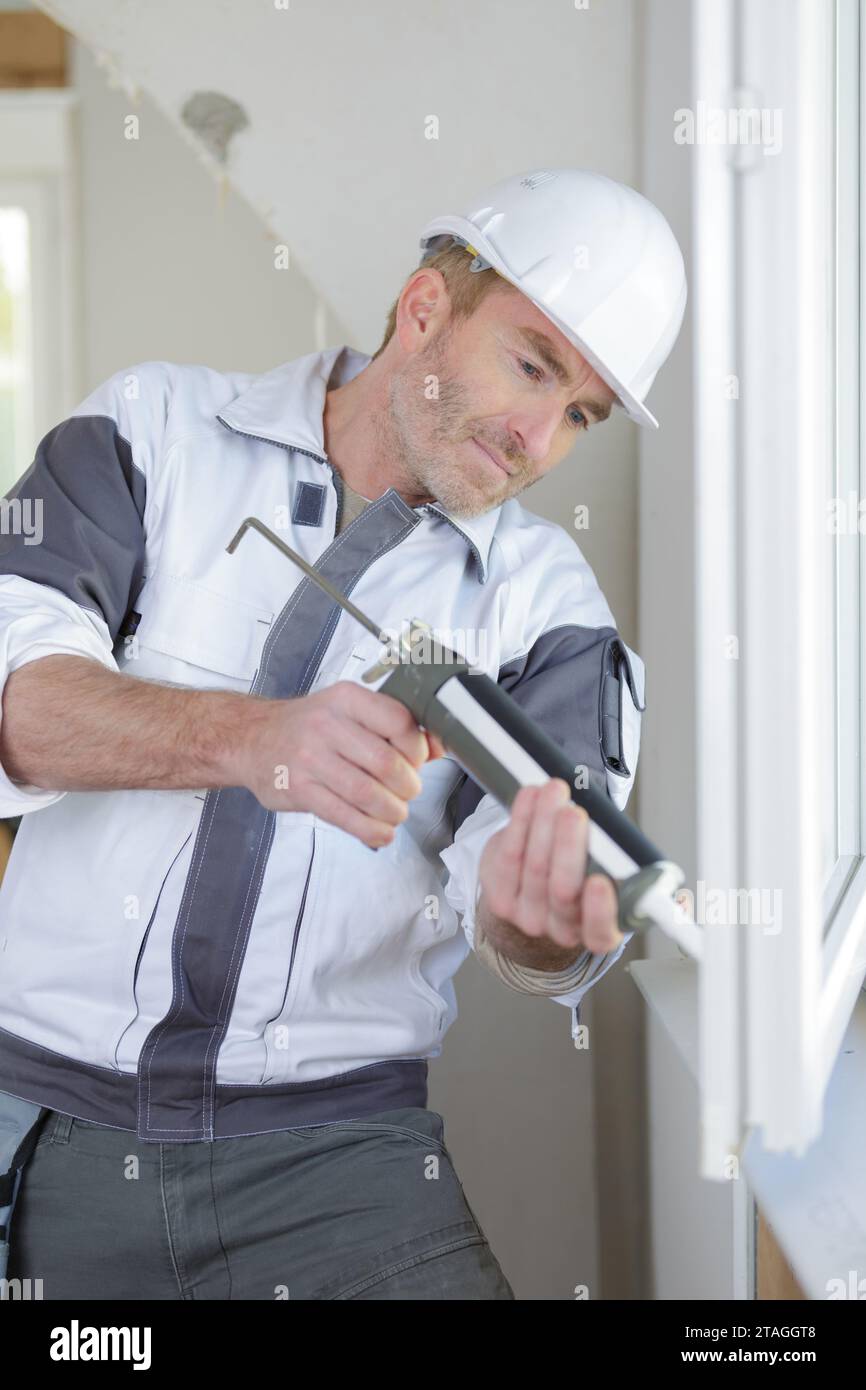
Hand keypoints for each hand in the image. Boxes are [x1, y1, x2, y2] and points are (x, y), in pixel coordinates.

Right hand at [238, 681, 439, 847]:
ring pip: (367, 794)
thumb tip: (440, 747)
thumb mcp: (350, 712)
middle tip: (408, 793)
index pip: (398, 721)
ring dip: (392, 812)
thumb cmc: (310, 726)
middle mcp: (326, 724)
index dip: (417, 749)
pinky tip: (380, 832)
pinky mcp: (298, 789)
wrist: (252, 739)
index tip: (418, 763)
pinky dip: (370, 830)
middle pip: (385, 763)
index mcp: (346, 698)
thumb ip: (394, 728)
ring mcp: (308, 758)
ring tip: (395, 814)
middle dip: (408, 787)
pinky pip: (344, 816)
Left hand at [478, 778, 623, 955]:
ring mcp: (529, 917)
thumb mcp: (605, 870)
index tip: (600, 882)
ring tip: (553, 791)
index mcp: (599, 930)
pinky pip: (508, 856)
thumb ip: (610, 859)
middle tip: (574, 815)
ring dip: (543, 822)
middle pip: (563, 890)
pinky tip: (530, 797)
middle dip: (568, 847)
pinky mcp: (500, 899)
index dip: (601, 911)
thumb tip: (609, 829)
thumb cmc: (578, 874)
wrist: (532, 890)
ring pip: (534, 867)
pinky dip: (521, 820)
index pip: (601, 932)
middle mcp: (563, 930)